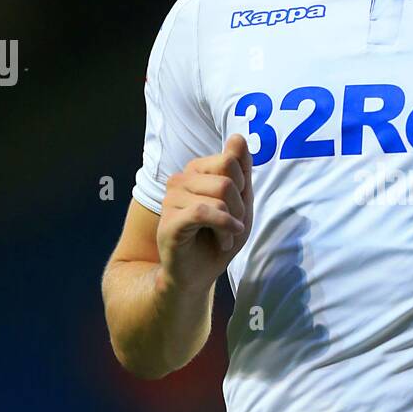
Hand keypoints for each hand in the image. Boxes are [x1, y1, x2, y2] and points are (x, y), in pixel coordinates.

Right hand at [156, 134, 253, 292]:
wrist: (197, 275)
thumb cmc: (218, 238)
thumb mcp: (239, 203)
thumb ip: (240, 170)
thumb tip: (238, 137)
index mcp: (195, 171)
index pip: (229, 160)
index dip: (242, 187)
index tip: (237, 208)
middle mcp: (179, 180)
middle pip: (227, 179)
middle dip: (239, 207)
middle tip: (233, 225)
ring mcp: (171, 200)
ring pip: (219, 197)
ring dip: (231, 223)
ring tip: (224, 236)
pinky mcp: (170, 221)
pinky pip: (204, 212)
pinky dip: (224, 228)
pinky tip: (225, 240)